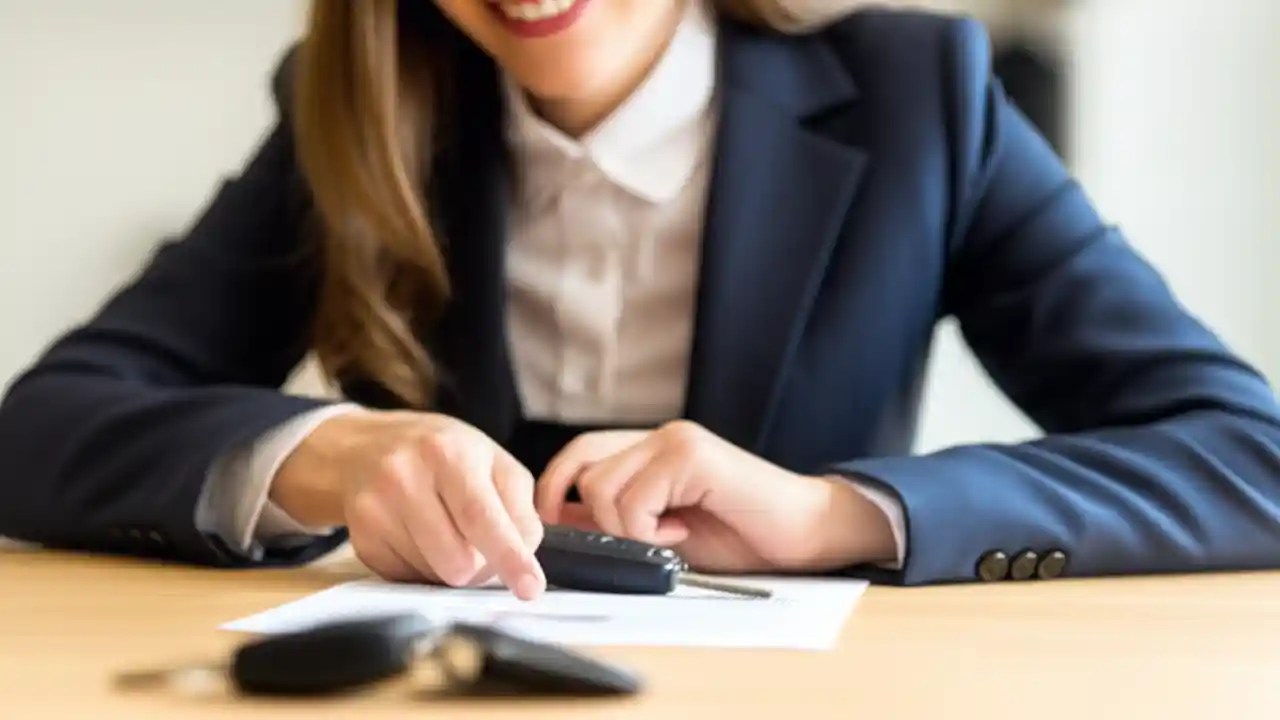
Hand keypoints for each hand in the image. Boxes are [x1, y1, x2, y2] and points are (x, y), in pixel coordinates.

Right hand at [271, 410, 545, 598]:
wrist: (366, 448)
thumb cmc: (444, 455)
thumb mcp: (493, 461)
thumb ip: (519, 507)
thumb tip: (524, 558)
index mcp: (447, 452)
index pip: (480, 516)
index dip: (509, 556)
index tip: (530, 588)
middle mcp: (403, 478)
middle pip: (457, 562)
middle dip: (481, 566)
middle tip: (480, 541)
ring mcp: (375, 511)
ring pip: (435, 577)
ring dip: (452, 567)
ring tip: (444, 530)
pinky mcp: (361, 542)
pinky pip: (410, 581)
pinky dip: (425, 568)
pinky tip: (418, 536)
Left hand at [534, 421, 895, 572]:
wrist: (807, 532)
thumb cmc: (742, 534)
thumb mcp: (665, 530)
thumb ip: (618, 519)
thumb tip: (560, 525)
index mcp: (652, 448)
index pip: (580, 452)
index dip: (555, 487)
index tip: (553, 528)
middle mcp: (661, 436)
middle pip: (586, 472)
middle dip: (593, 519)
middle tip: (632, 541)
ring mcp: (678, 441)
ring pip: (605, 489)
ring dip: (629, 529)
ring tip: (671, 535)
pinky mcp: (693, 456)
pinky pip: (636, 500)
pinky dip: (652, 529)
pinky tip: (685, 530)